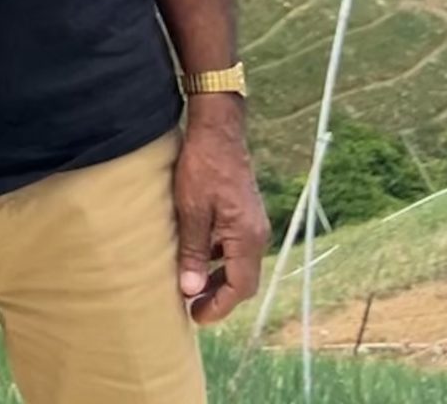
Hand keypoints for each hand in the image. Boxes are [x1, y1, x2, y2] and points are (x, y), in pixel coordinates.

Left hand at [173, 100, 268, 323]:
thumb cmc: (202, 167)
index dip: (219, 306)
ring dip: (217, 277)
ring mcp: (253, 222)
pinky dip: (218, 258)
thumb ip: (193, 252)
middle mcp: (256, 234)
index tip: (197, 317)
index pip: (240, 287)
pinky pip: (235, 245)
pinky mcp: (244, 212)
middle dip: (218, 296)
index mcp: (247, 237)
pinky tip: (196, 255)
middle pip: (242, 279)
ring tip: (190, 285)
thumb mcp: (191, 211)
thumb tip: (190, 290)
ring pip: (238, 263)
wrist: (218, 130)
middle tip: (192, 308)